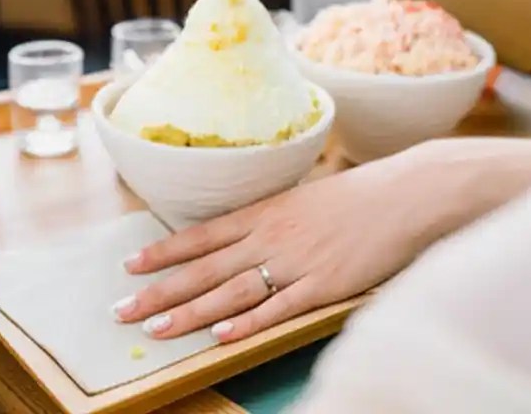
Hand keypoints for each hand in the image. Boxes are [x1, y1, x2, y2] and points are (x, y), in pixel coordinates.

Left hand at [112, 151, 435, 342]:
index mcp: (268, 210)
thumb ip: (277, 216)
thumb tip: (251, 230)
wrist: (408, 194)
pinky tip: (221, 336)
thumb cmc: (365, 194)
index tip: (130, 265)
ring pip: (231, 292)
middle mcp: (272, 236)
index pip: (203, 234)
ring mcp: (297, 261)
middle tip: (121, 311)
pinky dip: (248, 323)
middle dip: (159, 290)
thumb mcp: (310, 196)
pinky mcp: (324, 285)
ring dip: (189, 313)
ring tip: (155, 329)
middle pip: (205, 268)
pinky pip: (278, 308)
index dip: (164, 251)